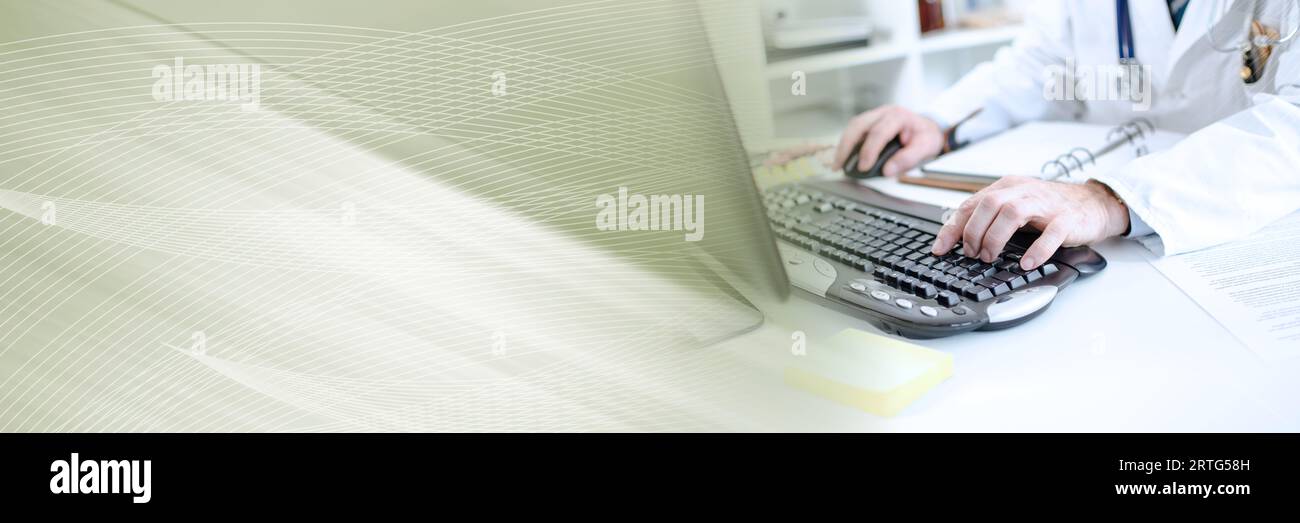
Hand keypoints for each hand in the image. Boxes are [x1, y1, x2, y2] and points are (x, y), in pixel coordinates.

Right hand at [833, 105, 943, 176]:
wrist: (928, 128)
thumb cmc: (925, 137)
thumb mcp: (925, 148)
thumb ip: (908, 159)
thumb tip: (888, 170)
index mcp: (899, 116)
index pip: (879, 132)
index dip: (869, 151)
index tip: (863, 167)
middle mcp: (884, 113)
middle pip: (858, 125)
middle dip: (847, 146)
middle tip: (840, 165)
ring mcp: (875, 116)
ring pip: (853, 126)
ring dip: (843, 145)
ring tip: (838, 164)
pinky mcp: (869, 123)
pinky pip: (853, 130)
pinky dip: (846, 144)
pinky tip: (844, 157)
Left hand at [930, 177, 1129, 269]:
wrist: (1093, 203)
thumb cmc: (1049, 207)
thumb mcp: (1015, 206)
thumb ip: (990, 217)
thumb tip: (959, 239)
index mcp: (1007, 187)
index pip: (971, 204)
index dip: (952, 228)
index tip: (939, 249)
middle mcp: (1024, 192)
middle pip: (988, 204)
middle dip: (973, 232)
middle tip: (971, 254)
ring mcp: (1046, 204)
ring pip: (1013, 213)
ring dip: (995, 238)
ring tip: (990, 257)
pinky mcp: (1067, 220)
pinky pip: (1051, 233)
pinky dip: (1037, 250)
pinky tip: (1026, 263)